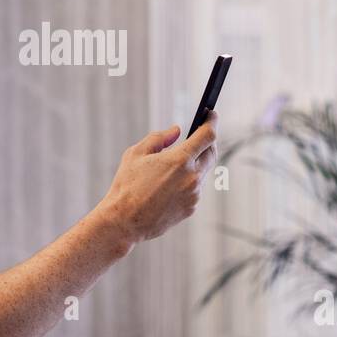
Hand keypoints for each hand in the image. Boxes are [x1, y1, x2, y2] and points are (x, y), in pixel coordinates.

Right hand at [95, 113, 217, 244]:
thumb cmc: (126, 186)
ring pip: (201, 172)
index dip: (211, 121)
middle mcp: (192, 177)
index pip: (207, 135)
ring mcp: (194, 195)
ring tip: (174, 165)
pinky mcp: (191, 208)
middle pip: (211, 153)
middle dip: (208, 142)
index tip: (211, 114)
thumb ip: (159, 138)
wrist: (124, 221)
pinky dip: (187, 182)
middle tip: (199, 135)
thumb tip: (176, 131)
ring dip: (194, 164)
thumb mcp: (136, 153)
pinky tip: (169, 185)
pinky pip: (194, 189)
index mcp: (180, 160)